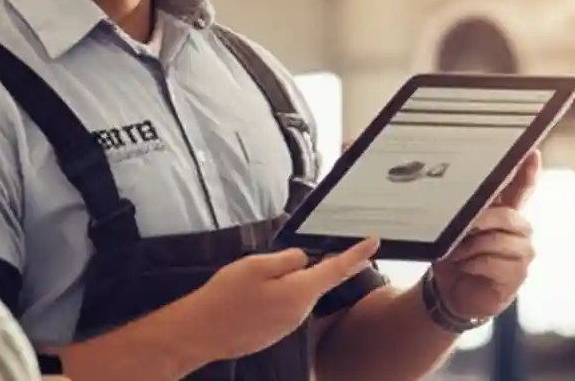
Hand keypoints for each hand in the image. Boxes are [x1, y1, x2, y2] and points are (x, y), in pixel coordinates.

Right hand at [184, 237, 379, 360]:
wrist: (202, 333)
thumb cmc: (227, 297)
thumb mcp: (257, 265)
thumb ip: (287, 259)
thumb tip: (303, 259)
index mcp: (300, 293)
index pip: (337, 269)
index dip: (356, 254)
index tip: (372, 242)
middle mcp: (300, 313)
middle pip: (314, 282)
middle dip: (303, 268)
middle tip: (279, 261)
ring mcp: (287, 326)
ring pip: (295, 294)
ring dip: (283, 283)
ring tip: (250, 281)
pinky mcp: (274, 333)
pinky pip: (282, 307)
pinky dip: (273, 297)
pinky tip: (249, 297)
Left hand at [431, 149, 539, 319]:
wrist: (452, 292)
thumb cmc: (455, 257)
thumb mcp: (455, 231)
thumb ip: (464, 216)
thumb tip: (466, 209)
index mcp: (505, 213)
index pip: (522, 187)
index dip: (528, 170)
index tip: (532, 153)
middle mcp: (519, 230)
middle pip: (509, 216)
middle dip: (482, 221)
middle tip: (462, 229)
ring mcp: (522, 253)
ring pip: (500, 241)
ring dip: (472, 247)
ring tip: (457, 254)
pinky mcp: (518, 275)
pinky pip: (497, 263)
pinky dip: (475, 264)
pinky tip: (466, 267)